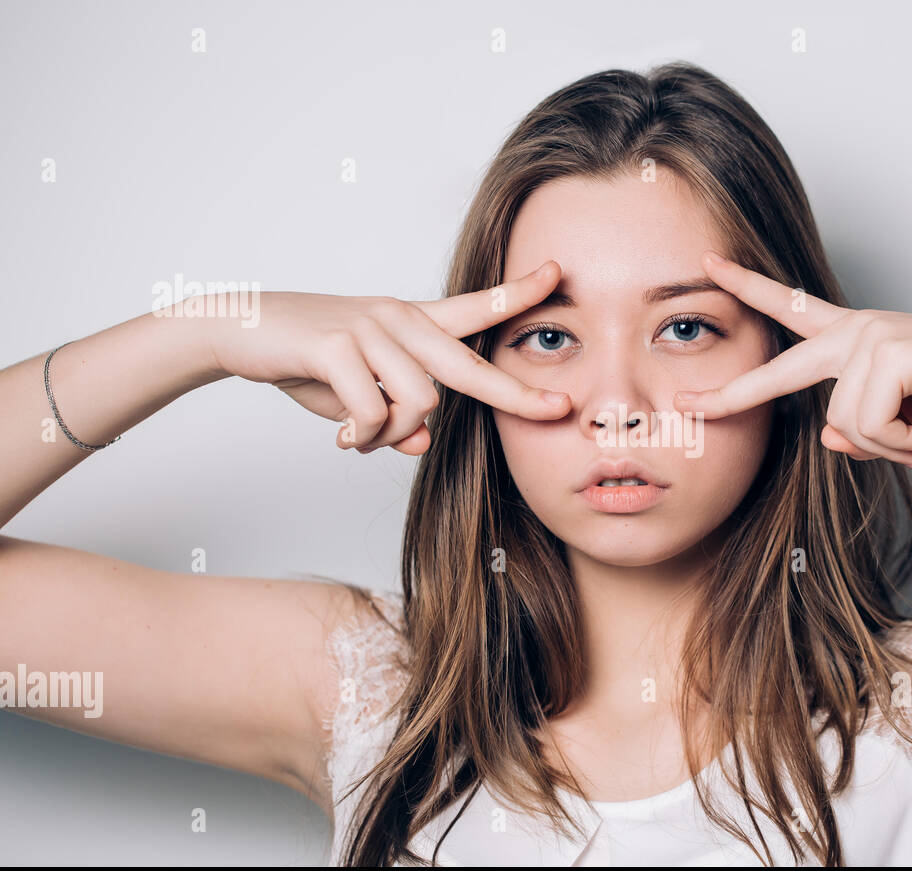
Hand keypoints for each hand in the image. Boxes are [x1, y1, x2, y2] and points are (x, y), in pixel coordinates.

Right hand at [193, 263, 571, 454]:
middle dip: (516, 394)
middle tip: (560, 409)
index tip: (557, 274)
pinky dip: (361, 437)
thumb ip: (395, 418)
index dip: (517, 293)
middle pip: (469, 366)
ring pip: (418, 404)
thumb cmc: (308, 361)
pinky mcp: (338, 346)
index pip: (474, 306)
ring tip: (359, 437)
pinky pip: (373, 413)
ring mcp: (370, 330)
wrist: (239, 329)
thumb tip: (423, 442)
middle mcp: (398, 319)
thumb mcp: (358, 396)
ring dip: (390, 434)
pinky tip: (340, 438)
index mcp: (411, 323)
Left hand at [672, 252, 911, 470]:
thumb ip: (863, 430)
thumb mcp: (903, 423)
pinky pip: (871, 421)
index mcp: (855, 336)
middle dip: (732, 394)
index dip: (750, 289)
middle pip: (781, 369)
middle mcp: (856, 330)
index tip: (711, 265)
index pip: (791, 310)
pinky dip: (902, 441)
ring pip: (845, 421)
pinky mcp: (890, 350)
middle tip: (687, 407)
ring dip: (887, 444)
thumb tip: (831, 438)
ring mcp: (871, 337)